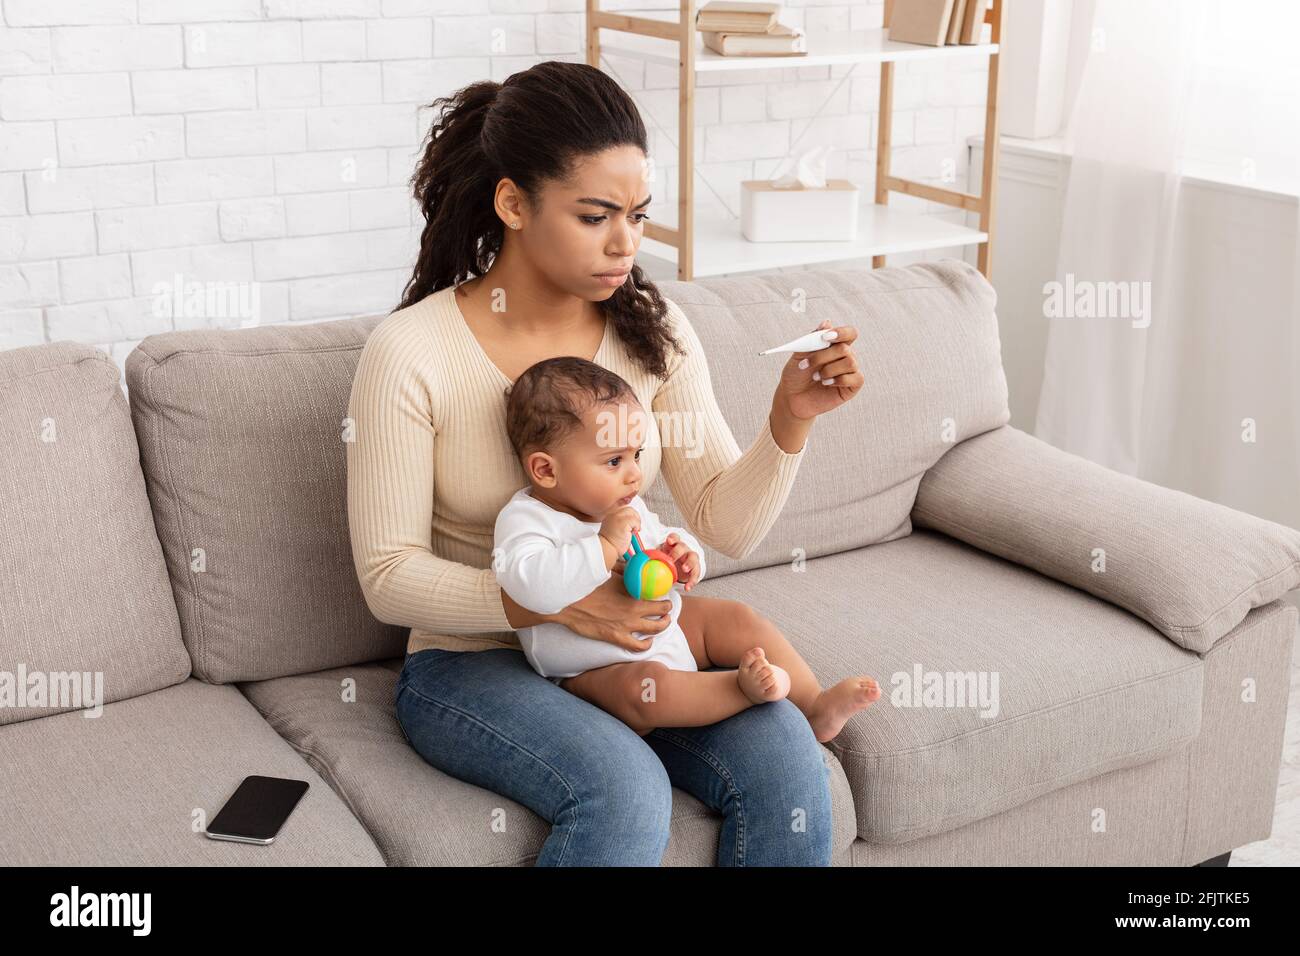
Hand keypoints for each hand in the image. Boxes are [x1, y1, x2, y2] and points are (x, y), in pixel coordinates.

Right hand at [553, 574, 672, 652]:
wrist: (567, 601)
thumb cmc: (586, 584)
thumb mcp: (606, 570)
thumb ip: (622, 569)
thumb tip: (630, 565)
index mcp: (633, 590)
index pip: (657, 591)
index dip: (662, 592)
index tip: (662, 592)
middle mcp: (633, 608)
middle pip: (662, 611)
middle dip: (667, 609)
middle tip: (667, 607)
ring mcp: (626, 624)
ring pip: (656, 628)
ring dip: (663, 624)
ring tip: (664, 622)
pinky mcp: (616, 637)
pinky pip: (638, 646)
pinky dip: (647, 644)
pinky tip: (648, 641)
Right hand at [598, 506, 640, 561]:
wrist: (606, 549)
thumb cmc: (610, 543)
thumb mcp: (615, 530)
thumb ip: (621, 523)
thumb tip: (632, 523)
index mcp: (610, 516)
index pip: (624, 509)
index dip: (631, 516)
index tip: (633, 524)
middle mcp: (613, 514)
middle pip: (629, 509)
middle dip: (635, 517)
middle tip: (635, 528)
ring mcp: (618, 517)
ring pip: (633, 513)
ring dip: (636, 523)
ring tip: (633, 531)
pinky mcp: (623, 522)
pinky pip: (635, 520)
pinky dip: (637, 527)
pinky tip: (632, 533)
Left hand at [655, 533, 700, 590]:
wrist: (679, 569)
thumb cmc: (667, 561)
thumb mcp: (660, 558)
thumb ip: (651, 558)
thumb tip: (635, 562)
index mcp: (674, 545)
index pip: (675, 537)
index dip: (672, 538)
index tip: (668, 541)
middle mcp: (684, 549)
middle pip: (683, 547)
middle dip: (677, 552)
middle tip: (672, 559)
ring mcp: (691, 558)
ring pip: (693, 557)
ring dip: (689, 563)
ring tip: (685, 569)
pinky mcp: (696, 568)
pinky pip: (696, 574)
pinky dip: (692, 581)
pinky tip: (687, 588)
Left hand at [775, 319, 863, 421]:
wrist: (792, 397)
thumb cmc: (796, 374)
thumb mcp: (800, 354)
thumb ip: (813, 338)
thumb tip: (827, 322)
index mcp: (835, 345)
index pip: (849, 333)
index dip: (841, 333)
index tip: (825, 337)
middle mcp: (846, 356)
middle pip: (844, 348)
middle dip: (822, 356)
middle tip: (806, 365)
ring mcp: (850, 371)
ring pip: (850, 362)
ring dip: (829, 369)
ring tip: (816, 377)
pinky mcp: (852, 387)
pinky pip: (855, 378)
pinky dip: (838, 379)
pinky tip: (826, 383)